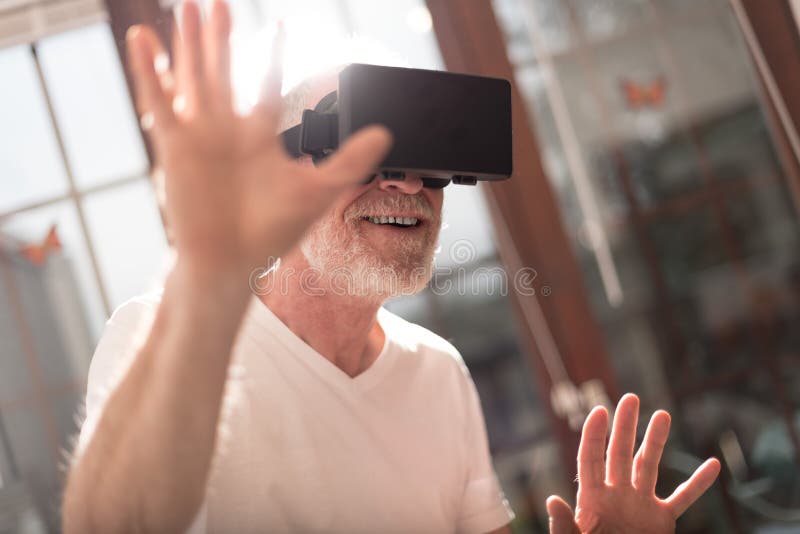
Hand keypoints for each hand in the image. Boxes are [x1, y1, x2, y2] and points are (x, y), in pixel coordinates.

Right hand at [126, 0, 391, 279]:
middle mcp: (228, 129)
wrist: (232, 261)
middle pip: (224, 71)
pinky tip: (142, 38)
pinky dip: (150, 70)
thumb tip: (386, 133)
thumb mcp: (318, 190)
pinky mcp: (175, 146)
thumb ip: (349, 161)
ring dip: (190, 42)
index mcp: (260, 136)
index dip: (273, 55)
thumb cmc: (270, 231)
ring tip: (188, 6)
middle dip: (221, 37)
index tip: (281, 24)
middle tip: (218, 0)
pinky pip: (158, 101)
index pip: (267, 84)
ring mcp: (200, 134)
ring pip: (194, 77)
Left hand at [548, 394, 720, 532]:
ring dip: (656, 441)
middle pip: (620, 453)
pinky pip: (683, 498)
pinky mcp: (661, 521)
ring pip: (649, 466)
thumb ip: (564, 524)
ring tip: (662, 414)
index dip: (594, 435)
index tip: (599, 411)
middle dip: (625, 426)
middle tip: (631, 398)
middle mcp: (616, 495)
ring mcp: (639, 506)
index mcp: (591, 499)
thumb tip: (552, 500)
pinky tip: (713, 464)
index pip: (591, 459)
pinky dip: (698, 484)